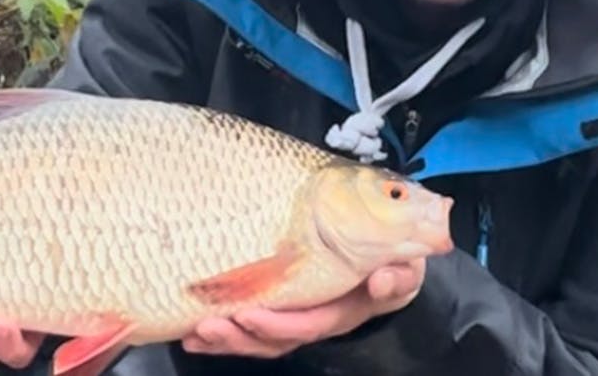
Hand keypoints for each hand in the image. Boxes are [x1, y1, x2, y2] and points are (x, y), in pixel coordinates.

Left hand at [181, 259, 424, 358]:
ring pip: (257, 338)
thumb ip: (398, 274)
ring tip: (194, 332)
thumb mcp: (405, 264)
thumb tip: (382, 280)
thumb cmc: (392, 257)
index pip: (310, 323)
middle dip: (239, 336)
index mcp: (344, 310)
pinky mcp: (280, 309)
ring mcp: (296, 317)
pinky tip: (192, 331)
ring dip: (224, 338)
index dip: (280, 324)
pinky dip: (221, 332)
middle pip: (275, 339)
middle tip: (207, 325)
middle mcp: (317, 320)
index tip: (250, 313)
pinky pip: (249, 327)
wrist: (388, 257)